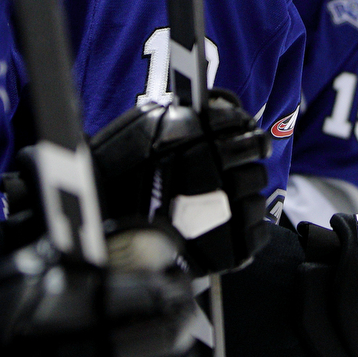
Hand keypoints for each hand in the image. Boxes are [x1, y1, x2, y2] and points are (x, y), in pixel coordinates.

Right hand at [89, 90, 270, 274]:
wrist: (100, 226)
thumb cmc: (119, 171)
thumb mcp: (146, 124)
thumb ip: (187, 114)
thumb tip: (223, 108)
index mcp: (192, 136)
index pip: (239, 123)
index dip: (242, 127)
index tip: (243, 131)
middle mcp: (213, 171)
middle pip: (253, 161)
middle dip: (246, 161)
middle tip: (235, 164)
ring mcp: (224, 214)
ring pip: (257, 197)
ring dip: (244, 196)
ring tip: (223, 199)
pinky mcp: (229, 248)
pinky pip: (257, 234)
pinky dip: (246, 229)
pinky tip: (226, 225)